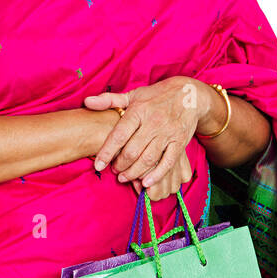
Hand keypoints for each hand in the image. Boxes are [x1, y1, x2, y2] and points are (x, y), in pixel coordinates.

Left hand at [84, 76, 209, 191]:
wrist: (189, 94)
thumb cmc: (156, 96)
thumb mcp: (133, 95)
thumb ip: (109, 100)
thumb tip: (87, 101)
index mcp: (138, 111)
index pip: (119, 135)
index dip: (107, 152)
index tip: (98, 165)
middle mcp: (152, 123)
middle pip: (132, 151)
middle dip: (120, 165)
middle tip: (114, 171)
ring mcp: (167, 133)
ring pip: (148, 159)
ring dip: (134, 172)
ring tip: (125, 177)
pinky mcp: (180, 142)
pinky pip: (167, 163)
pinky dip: (157, 175)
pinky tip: (146, 182)